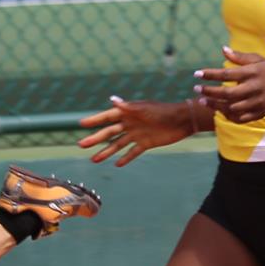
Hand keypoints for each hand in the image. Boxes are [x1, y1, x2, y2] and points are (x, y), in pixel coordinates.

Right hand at [77, 96, 206, 165]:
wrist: (183, 121)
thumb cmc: (164, 111)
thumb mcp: (145, 109)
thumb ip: (128, 108)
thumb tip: (112, 100)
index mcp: (128, 113)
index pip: (107, 117)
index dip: (95, 120)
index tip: (81, 124)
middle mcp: (130, 124)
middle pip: (109, 133)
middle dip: (95, 139)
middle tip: (81, 145)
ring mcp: (137, 134)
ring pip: (118, 144)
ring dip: (106, 152)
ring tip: (94, 159)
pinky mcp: (146, 144)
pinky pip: (133, 152)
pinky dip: (125, 158)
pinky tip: (116, 164)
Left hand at [193, 47, 264, 124]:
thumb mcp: (258, 60)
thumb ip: (240, 57)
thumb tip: (223, 49)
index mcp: (252, 73)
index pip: (227, 73)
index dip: (210, 74)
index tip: (196, 74)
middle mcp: (254, 88)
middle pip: (227, 93)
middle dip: (209, 91)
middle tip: (196, 89)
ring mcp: (257, 102)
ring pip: (231, 107)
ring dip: (215, 105)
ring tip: (202, 101)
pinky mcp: (259, 113)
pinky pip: (240, 118)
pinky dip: (227, 116)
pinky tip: (219, 110)